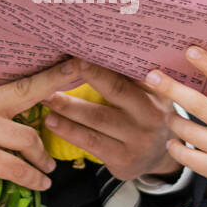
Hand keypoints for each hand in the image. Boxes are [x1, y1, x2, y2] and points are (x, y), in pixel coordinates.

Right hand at [0, 58, 85, 205]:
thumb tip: (34, 82)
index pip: (14, 71)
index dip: (43, 65)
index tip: (69, 57)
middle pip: (27, 90)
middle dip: (55, 83)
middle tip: (77, 77)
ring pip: (28, 138)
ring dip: (43, 156)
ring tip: (48, 165)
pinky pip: (19, 168)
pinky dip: (34, 178)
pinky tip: (41, 182)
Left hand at [40, 60, 178, 181]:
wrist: (161, 159)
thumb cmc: (147, 117)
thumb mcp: (150, 96)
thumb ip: (131, 77)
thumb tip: (94, 49)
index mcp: (157, 92)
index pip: (130, 70)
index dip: (107, 59)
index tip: (83, 47)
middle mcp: (151, 114)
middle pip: (115, 89)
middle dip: (87, 75)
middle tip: (61, 66)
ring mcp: (138, 139)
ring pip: (97, 118)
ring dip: (68, 106)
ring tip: (45, 96)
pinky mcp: (123, 159)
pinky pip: (91, 141)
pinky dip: (68, 130)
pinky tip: (51, 121)